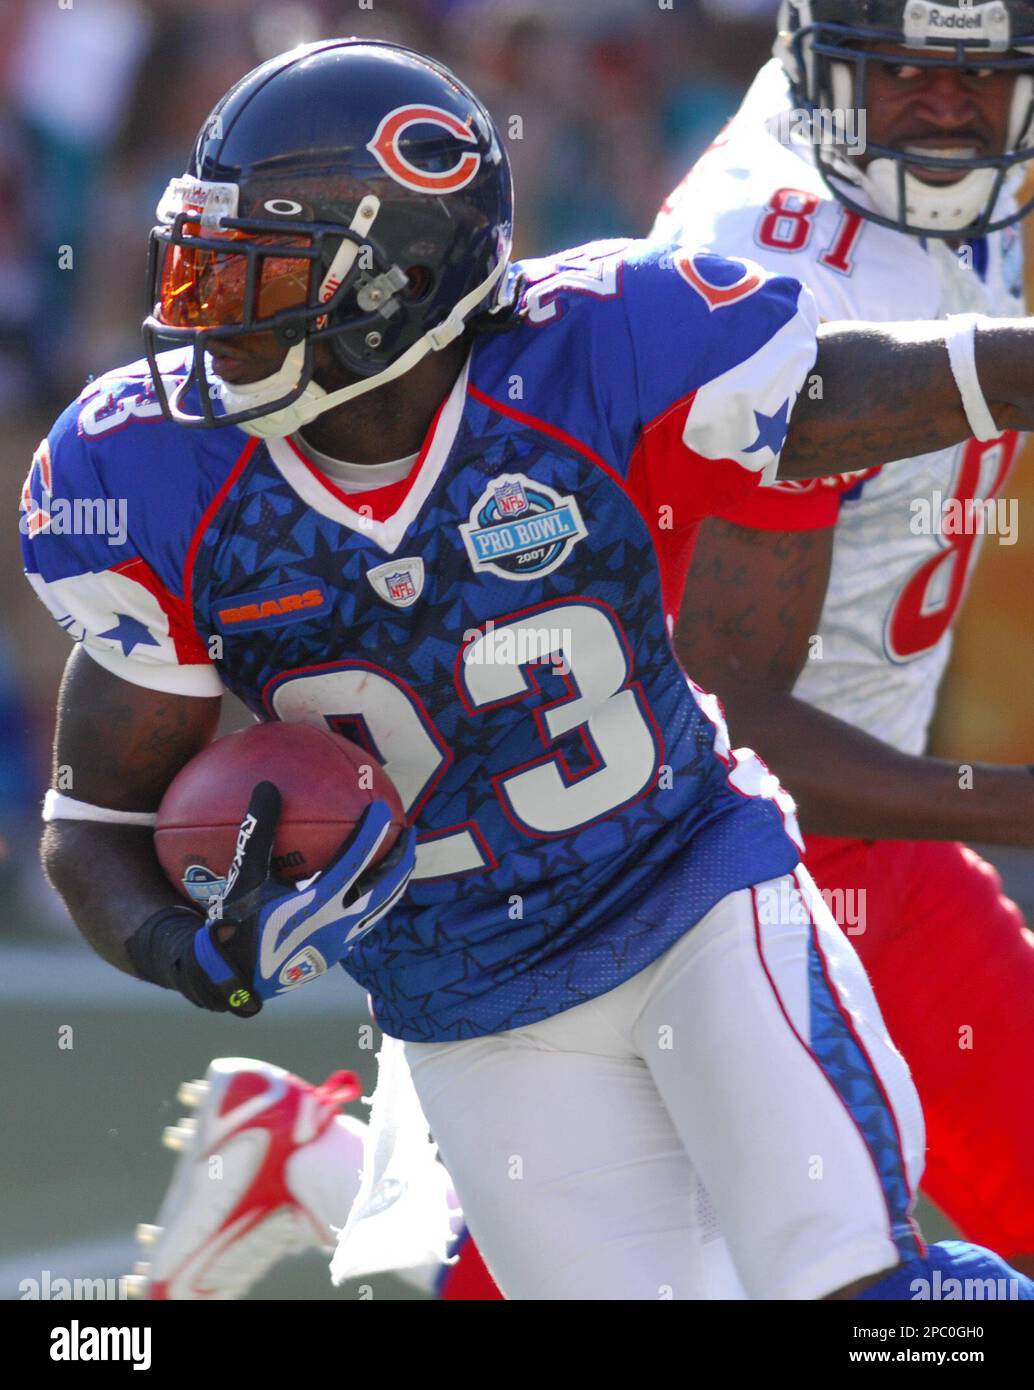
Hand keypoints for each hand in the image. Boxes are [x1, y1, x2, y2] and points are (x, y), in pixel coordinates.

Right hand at [192, 781, 414, 1016]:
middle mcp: (339, 922)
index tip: (383, 807)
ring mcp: (343, 940)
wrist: (237, 980)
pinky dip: (381, 901)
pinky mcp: (341, 952)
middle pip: (385, 886)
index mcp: (318, 903)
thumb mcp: (243, 878)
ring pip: (384, 906)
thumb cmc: (237, 926)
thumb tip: (267, 787)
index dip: (372, 833)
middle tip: (411, 830)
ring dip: (398, 880)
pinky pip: (371, 921)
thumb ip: (258, 833)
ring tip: (405, 858)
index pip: (355, 862)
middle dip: (402, 856)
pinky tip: (378, 889)